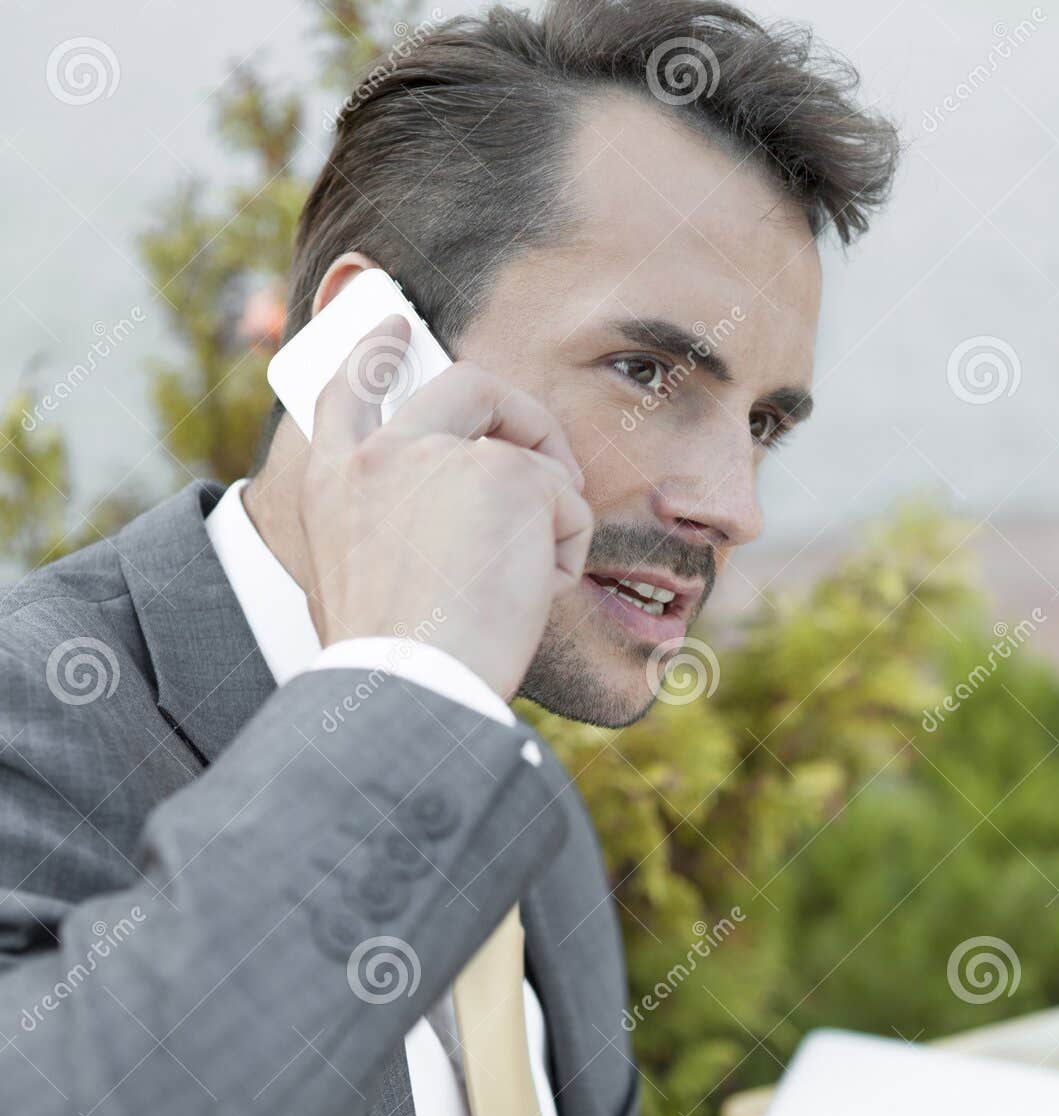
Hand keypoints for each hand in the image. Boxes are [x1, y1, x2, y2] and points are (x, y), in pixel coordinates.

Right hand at [297, 312, 592, 699]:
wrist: (407, 686)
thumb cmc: (387, 667)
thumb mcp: (352, 589)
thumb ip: (383, 537)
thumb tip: (434, 535)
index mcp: (334, 486)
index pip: (348, 393)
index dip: (373, 353)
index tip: (393, 329)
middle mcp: (382, 456)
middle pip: (465, 384)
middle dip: (520, 411)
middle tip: (549, 456)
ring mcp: (444, 456)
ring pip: (531, 457)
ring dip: (551, 514)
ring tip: (538, 577)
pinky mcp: (507, 474)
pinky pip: (566, 503)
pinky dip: (567, 553)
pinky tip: (537, 595)